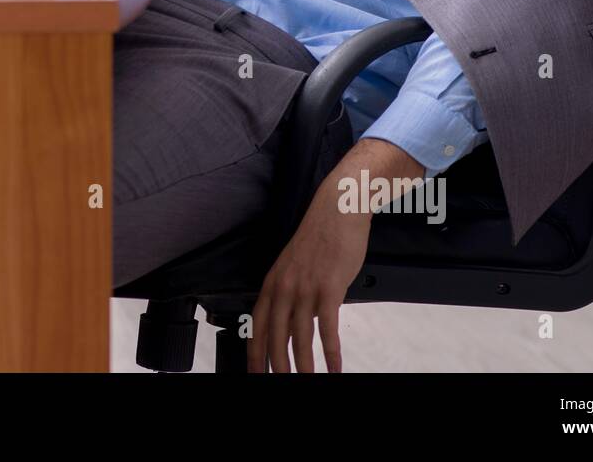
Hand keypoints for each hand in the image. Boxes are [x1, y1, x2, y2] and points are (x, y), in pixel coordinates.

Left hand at [247, 183, 371, 372]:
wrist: (337, 211)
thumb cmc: (320, 237)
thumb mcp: (294, 265)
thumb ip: (292, 293)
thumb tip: (298, 322)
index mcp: (272, 282)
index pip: (256, 324)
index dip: (254, 352)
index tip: (255, 372)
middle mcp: (284, 287)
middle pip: (275, 336)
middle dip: (277, 366)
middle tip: (281, 382)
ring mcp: (305, 288)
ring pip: (300, 337)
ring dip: (304, 365)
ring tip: (308, 381)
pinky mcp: (328, 288)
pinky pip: (328, 328)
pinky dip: (331, 352)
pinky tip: (334, 366)